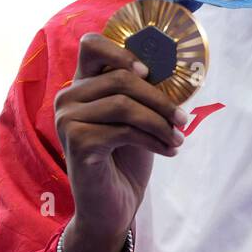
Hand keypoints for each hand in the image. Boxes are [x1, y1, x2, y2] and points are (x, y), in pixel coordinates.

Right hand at [54, 32, 187, 251]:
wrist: (111, 207)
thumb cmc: (125, 159)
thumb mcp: (136, 117)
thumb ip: (142, 91)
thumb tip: (172, 68)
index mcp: (81, 85)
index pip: (92, 45)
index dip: (122, 52)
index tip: (149, 73)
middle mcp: (67, 98)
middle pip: (121, 78)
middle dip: (160, 99)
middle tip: (184, 119)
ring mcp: (68, 120)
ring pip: (125, 104)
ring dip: (160, 122)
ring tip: (178, 138)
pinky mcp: (78, 142)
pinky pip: (125, 129)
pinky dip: (155, 139)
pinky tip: (170, 151)